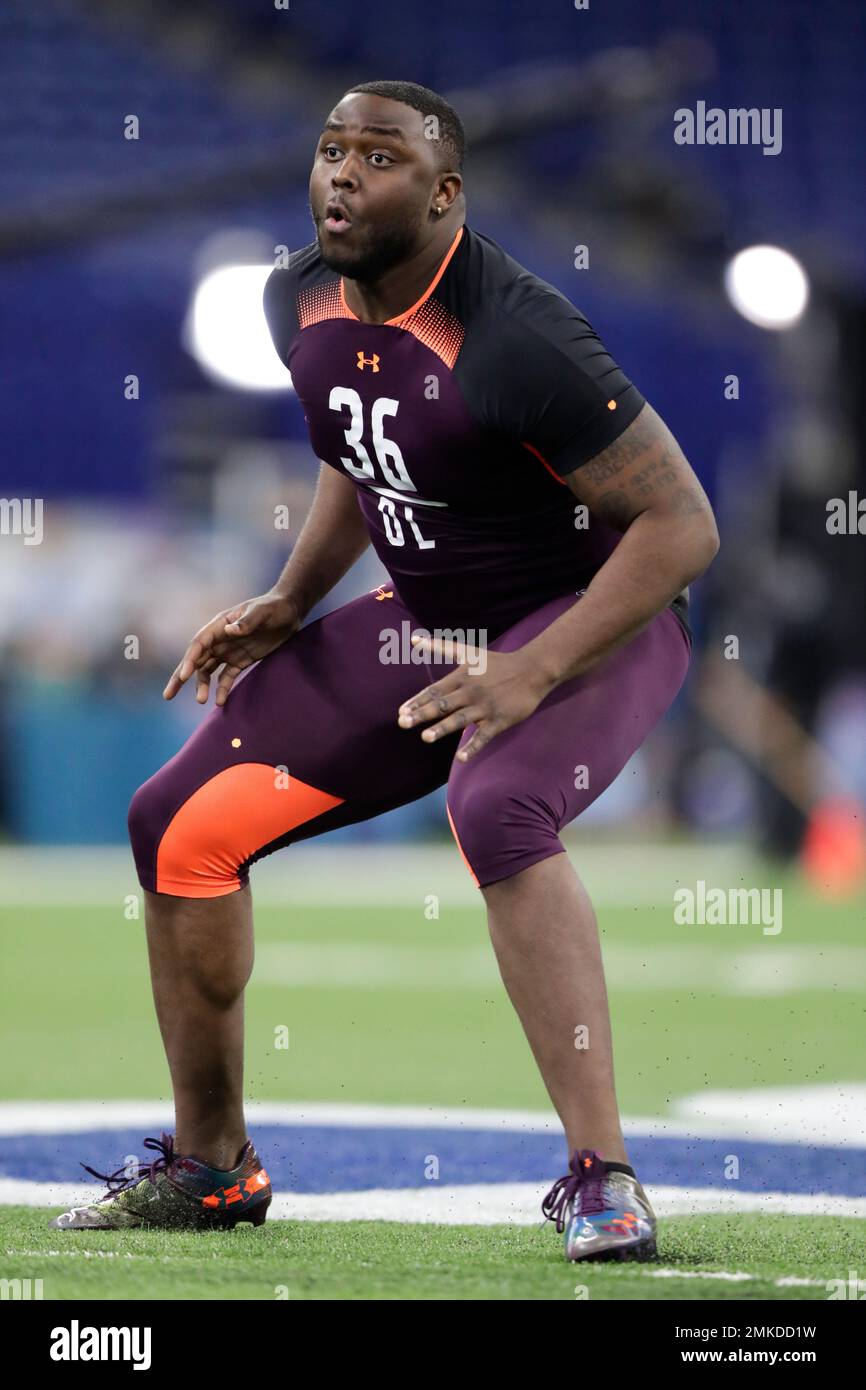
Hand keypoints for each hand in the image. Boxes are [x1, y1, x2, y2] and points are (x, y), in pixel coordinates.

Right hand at [163, 592, 302, 705]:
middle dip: (181, 677)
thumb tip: (231, 630)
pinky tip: (220, 702)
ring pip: (207, 671)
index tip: (184, 675)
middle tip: (168, 695)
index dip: (189, 660)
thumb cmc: (273, 608)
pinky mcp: (240, 661)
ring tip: (202, 700)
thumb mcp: (262, 612)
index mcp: (219, 625)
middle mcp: (219, 639)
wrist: (288, 612)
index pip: (199, 644)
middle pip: (195, 660)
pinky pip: (226, 677)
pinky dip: (222, 689)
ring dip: (201, 686)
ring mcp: (228, 651)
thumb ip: (248, 621)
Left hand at [397, 635, 550, 761]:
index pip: (434, 691)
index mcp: (461, 678)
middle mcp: (470, 692)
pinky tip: (461, 758)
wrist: (532, 671)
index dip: (417, 702)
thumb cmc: (497, 663)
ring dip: (443, 728)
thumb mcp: (467, 652)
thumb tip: (413, 640)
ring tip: (425, 737)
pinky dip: (473, 746)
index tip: (400, 712)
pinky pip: (484, 735)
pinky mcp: (500, 720)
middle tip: (403, 723)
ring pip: (460, 719)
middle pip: (443, 704)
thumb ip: (440, 647)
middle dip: (422, 714)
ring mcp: (485, 707)